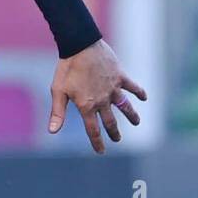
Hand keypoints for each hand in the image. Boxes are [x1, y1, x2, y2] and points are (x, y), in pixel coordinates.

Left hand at [48, 39, 146, 153]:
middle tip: (117, 139)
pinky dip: (139, 92)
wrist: (80, 45)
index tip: (101, 151)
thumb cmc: (66, 68)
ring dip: (132, 115)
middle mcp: (102, 100)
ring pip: (125, 106)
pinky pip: (132, 86)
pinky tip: (144, 97)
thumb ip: (57, 113)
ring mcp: (113, 88)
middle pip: (110, 121)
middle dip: (114, 132)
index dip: (97, 142)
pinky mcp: (120, 76)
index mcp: (86, 106)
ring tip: (137, 123)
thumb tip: (53, 132)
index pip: (93, 130)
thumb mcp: (58, 91)